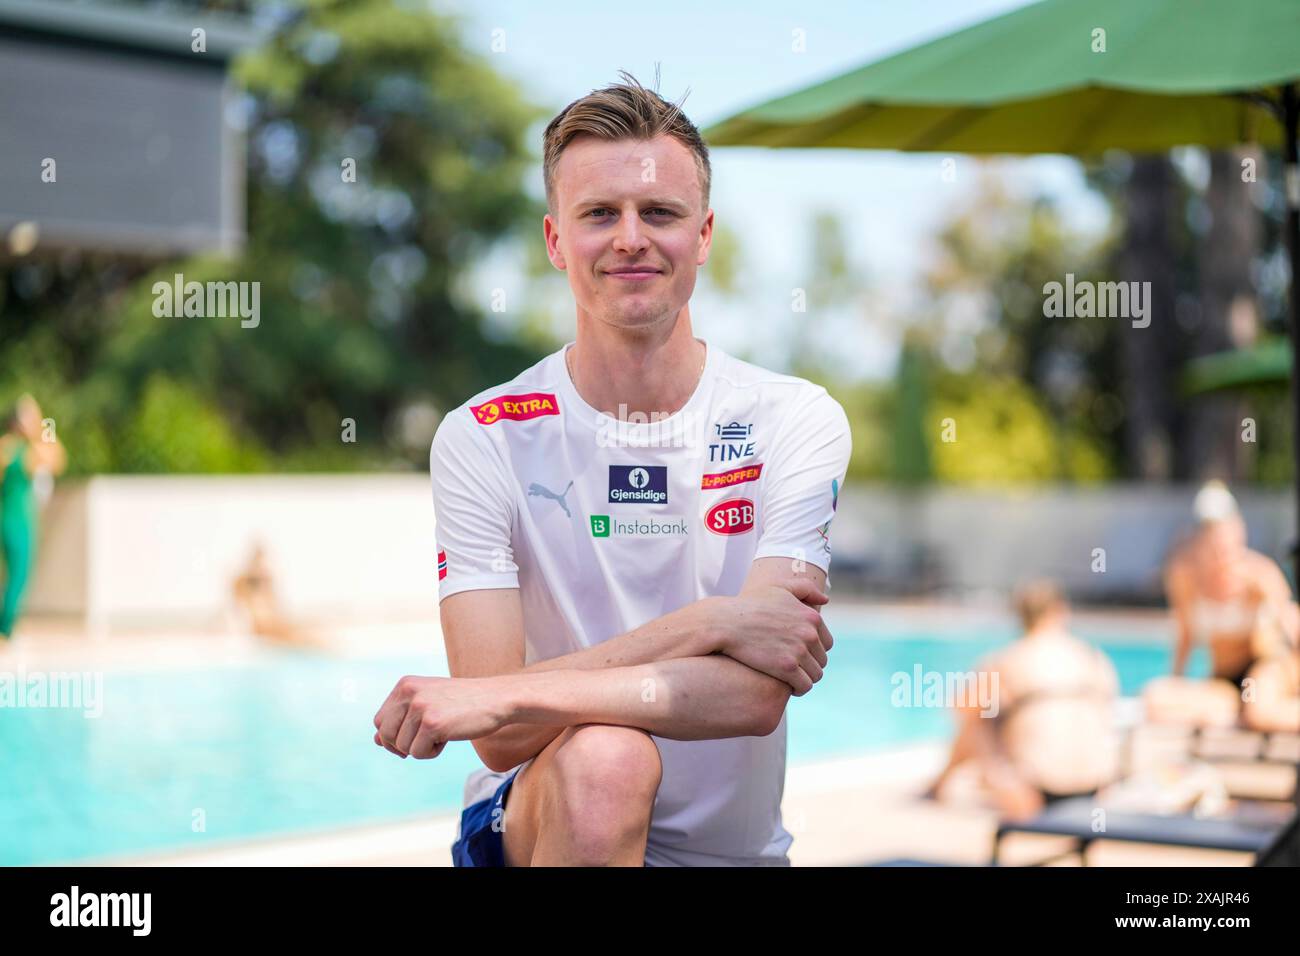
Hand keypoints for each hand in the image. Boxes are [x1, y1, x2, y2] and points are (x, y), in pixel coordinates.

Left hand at [373, 675, 508, 758]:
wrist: (495, 699)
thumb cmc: (462, 703)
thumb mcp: (428, 704)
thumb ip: (402, 718)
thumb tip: (376, 741)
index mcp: (405, 684)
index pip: (380, 721)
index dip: (392, 736)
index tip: (412, 739)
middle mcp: (409, 692)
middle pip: (386, 735)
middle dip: (402, 746)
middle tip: (426, 742)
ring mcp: (420, 707)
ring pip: (403, 747)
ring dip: (422, 748)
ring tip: (443, 734)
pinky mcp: (432, 724)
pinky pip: (418, 753)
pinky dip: (433, 752)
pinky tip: (449, 737)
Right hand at [716, 582, 832, 695]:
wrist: (725, 623)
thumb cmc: (749, 605)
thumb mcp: (779, 588)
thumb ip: (805, 589)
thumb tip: (825, 600)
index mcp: (811, 616)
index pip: (826, 643)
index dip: (813, 652)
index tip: (799, 656)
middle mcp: (809, 633)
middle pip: (821, 660)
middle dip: (808, 666)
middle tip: (792, 670)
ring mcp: (799, 650)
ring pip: (815, 675)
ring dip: (804, 679)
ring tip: (790, 680)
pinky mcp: (787, 667)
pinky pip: (804, 685)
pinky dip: (799, 689)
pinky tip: (788, 688)